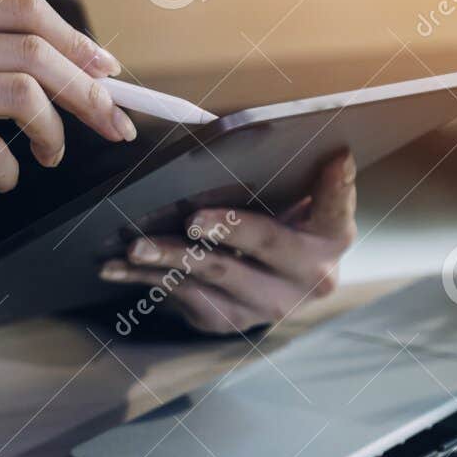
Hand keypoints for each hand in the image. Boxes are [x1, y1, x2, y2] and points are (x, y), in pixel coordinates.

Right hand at [0, 0, 136, 287]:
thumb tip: (85, 69)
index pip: (19, 6)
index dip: (75, 38)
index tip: (109, 72)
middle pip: (31, 51)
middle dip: (87, 91)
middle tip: (110, 122)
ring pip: (21, 97)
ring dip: (55, 134)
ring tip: (51, 155)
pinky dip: (11, 172)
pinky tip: (2, 179)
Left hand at [98, 151, 356, 334]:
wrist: (272, 285)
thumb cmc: (278, 221)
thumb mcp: (294, 201)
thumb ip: (294, 177)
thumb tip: (271, 136)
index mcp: (332, 235)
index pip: (339, 205)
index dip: (339, 184)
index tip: (336, 157)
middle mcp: (311, 277)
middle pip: (265, 241)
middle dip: (228, 229)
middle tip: (193, 219)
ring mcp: (270, 305)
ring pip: (215, 275)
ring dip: (170, 259)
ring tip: (136, 247)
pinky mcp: (231, 320)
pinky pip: (183, 294)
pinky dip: (146, 278)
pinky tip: (117, 267)